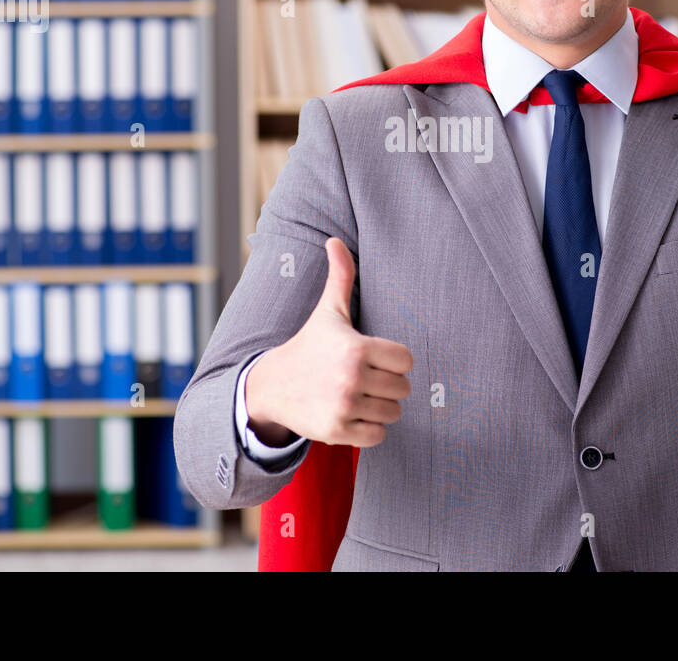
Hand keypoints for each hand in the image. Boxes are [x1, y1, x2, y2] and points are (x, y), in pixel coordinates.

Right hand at [245, 237, 413, 447]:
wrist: (271, 385)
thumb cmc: (309, 346)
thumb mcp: (327, 312)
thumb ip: (341, 277)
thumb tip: (334, 241)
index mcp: (356, 348)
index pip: (406, 360)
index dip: (394, 360)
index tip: (375, 358)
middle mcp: (351, 378)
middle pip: (403, 389)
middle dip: (388, 384)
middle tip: (365, 378)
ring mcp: (345, 407)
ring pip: (393, 413)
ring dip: (380, 407)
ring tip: (358, 395)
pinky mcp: (337, 431)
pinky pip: (378, 436)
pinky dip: (369, 429)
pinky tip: (352, 414)